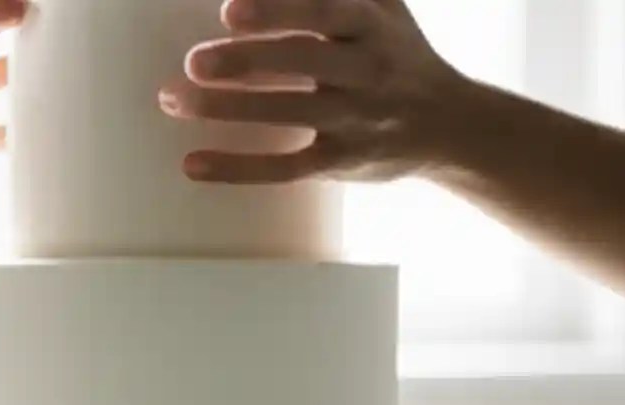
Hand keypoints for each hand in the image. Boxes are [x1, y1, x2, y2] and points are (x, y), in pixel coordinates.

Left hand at [159, 0, 467, 183]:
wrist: (451, 125)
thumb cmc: (395, 52)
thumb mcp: (382, 4)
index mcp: (372, 25)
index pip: (325, 12)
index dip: (278, 10)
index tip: (228, 10)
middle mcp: (366, 71)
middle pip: (303, 62)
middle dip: (247, 60)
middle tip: (195, 60)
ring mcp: (354, 120)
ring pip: (287, 115)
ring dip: (227, 108)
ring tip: (174, 98)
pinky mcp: (340, 162)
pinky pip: (286, 169)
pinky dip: (238, 169)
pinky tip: (192, 164)